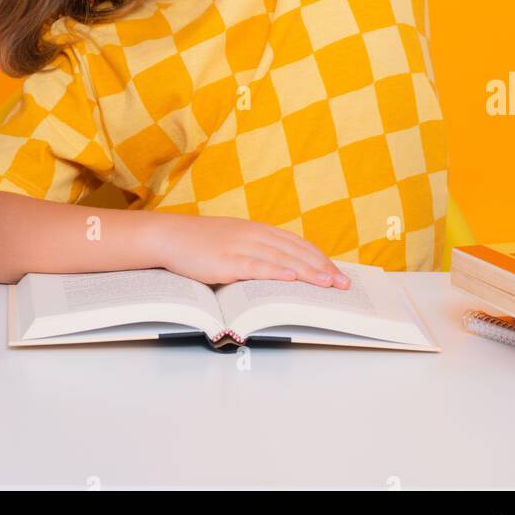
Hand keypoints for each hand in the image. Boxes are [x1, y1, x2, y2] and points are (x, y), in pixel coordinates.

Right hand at [154, 212, 351, 289]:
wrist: (170, 236)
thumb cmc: (202, 243)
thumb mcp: (235, 240)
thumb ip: (257, 250)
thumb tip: (283, 268)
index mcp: (258, 230)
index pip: (297, 244)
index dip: (320, 258)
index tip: (338, 272)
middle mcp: (253, 235)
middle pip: (295, 251)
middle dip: (322, 268)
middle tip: (343, 284)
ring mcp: (240, 246)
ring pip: (281, 258)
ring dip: (307, 271)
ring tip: (327, 283)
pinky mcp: (226, 260)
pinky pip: (255, 266)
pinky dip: (275, 271)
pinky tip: (291, 277)